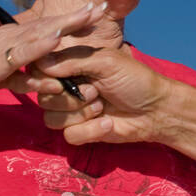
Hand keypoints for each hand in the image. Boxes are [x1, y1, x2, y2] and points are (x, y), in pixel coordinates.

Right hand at [0, 2, 108, 109]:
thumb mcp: (6, 77)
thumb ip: (28, 76)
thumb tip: (52, 81)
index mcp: (15, 38)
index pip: (49, 25)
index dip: (73, 18)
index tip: (96, 10)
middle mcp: (12, 35)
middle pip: (50, 23)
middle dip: (78, 15)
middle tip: (103, 6)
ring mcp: (5, 44)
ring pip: (40, 31)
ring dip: (66, 23)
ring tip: (89, 16)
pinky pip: (22, 50)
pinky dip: (41, 43)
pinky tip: (57, 38)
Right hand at [16, 45, 172, 144]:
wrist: (156, 111)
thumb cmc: (135, 80)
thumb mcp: (106, 62)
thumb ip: (72, 60)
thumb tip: (40, 61)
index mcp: (72, 67)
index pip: (40, 72)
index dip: (43, 80)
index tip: (58, 83)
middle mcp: (68, 88)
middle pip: (44, 98)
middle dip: (71, 98)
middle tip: (96, 92)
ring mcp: (74, 111)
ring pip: (51, 118)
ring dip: (80, 114)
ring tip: (102, 106)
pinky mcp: (81, 132)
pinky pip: (69, 135)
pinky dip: (90, 130)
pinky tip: (108, 123)